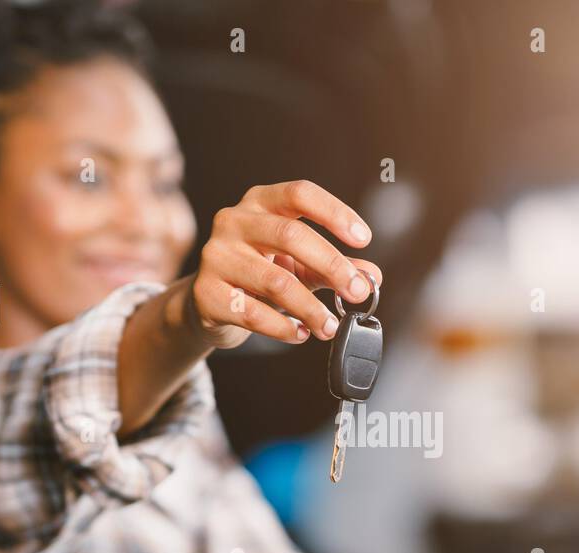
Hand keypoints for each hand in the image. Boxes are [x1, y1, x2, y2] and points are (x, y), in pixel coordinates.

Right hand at [174, 180, 381, 349]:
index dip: (335, 213)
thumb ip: (334, 267)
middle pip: (291, 235)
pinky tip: (300, 334)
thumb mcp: (299, 265)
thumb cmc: (260, 274)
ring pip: (274, 281)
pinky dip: (283, 328)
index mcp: (260, 202)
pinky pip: (253, 313)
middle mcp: (234, 221)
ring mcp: (217, 255)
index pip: (300, 193)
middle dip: (332, 265)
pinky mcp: (206, 292)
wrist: (210, 301)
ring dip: (311, 308)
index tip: (363, 238)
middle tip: (357, 292)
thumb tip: (372, 277)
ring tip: (329, 326)